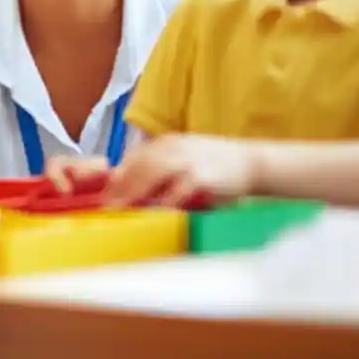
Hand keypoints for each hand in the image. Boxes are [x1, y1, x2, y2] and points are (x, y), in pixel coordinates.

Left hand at [106, 134, 256, 206]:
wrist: (254, 163)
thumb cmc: (215, 165)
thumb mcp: (183, 158)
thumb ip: (157, 169)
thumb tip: (126, 186)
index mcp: (167, 144)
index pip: (134, 159)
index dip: (117, 179)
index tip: (104, 197)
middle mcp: (175, 148)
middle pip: (139, 166)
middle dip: (120, 188)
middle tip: (106, 207)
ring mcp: (188, 161)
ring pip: (152, 174)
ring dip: (133, 194)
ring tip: (119, 211)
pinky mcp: (202, 178)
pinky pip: (177, 192)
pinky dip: (162, 204)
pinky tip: (151, 215)